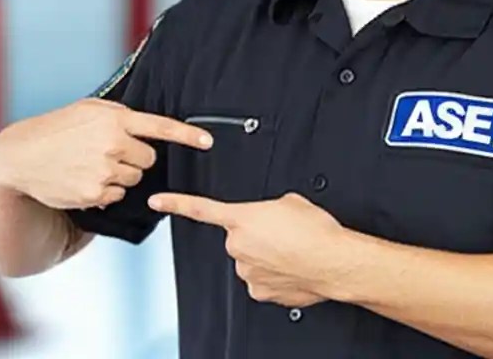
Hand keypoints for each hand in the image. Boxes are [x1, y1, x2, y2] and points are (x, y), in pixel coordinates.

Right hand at [0, 98, 213, 209]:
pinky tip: (84, 180)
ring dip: (120, 174)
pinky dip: (106, 191)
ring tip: (91, 164)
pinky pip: (118, 195)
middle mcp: (112, 144)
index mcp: (114, 120)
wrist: (20, 157)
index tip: (208, 141)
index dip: (187, 135)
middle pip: (149, 158)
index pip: (159, 127)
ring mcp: (104, 170)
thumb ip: (119, 114)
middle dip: (136, 157)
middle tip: (110, 152)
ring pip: (134, 178)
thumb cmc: (57, 128)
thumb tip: (146, 123)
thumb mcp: (87, 110)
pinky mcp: (95, 193)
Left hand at [148, 192, 347, 307]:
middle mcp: (239, 245)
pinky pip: (261, 279)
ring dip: (266, 255)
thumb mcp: (293, 201)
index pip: (201, 209)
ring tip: (292, 251)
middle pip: (239, 238)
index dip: (176, 203)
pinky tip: (291, 268)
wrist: (334, 261)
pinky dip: (274, 274)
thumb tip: (271, 216)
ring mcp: (247, 270)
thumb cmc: (317, 232)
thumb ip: (270, 206)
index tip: (158, 201)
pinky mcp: (259, 291)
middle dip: (255, 236)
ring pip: (250, 260)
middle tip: (282, 234)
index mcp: (243, 218)